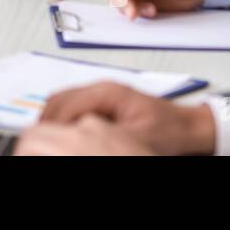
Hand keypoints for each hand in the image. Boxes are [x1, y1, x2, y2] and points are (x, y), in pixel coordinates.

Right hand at [35, 82, 216, 154]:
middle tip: (40, 140)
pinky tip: (67, 136)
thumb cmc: (170, 130)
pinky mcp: (103, 104)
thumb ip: (105, 136)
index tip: (47, 139)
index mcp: (108, 92)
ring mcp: (101, 95)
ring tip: (51, 140)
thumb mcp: (137, 139)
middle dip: (47, 121)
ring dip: (53, 120)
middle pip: (58, 99)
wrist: (189, 127)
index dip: (53, 124)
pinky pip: (73, 108)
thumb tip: (79, 138)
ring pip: (62, 102)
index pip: (67, 104)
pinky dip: (64, 121)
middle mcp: (101, 89)